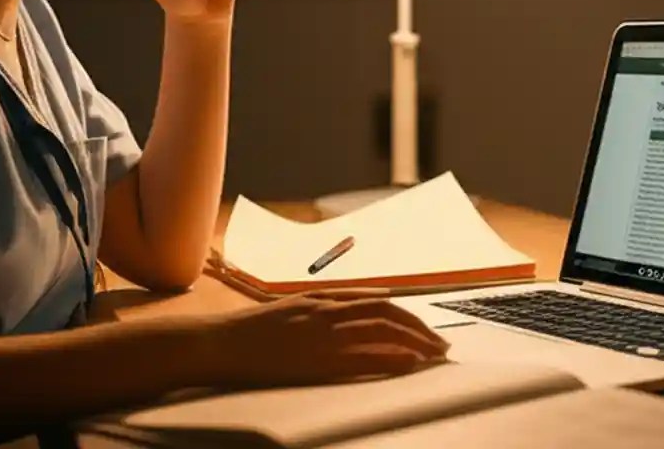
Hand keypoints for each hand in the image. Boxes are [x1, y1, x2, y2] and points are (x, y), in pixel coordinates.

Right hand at [198, 291, 450, 387]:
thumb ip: (324, 307)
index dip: (407, 315)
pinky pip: (363, 357)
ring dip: (414, 342)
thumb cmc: (254, 331)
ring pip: (381, 330)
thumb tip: (357, 308)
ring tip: (435, 355)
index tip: (427, 329)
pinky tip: (409, 364)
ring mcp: (323, 334)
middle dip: (419, 328)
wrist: (222, 342)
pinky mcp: (316, 359)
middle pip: (386, 313)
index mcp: (323, 299)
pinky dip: (390, 358)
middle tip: (441, 346)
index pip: (377, 301)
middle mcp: (328, 311)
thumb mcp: (293, 308)